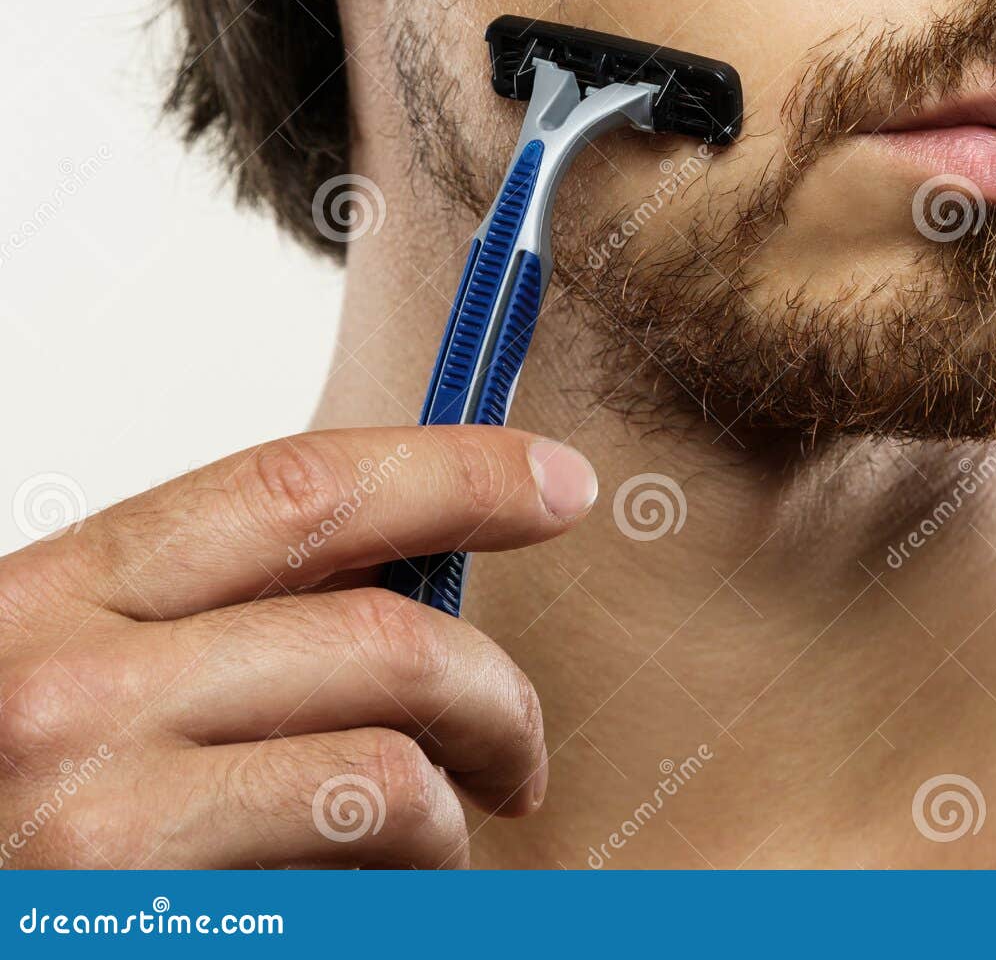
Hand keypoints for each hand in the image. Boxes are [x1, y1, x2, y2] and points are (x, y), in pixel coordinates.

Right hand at [0, 426, 596, 867]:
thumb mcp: (59, 679)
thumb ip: (202, 627)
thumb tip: (403, 580)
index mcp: (48, 599)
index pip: (295, 490)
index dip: (454, 472)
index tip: (555, 484)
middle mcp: (60, 694)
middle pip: (380, 638)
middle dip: (496, 692)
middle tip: (519, 748)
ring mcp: (92, 826)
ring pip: (388, 775)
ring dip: (452, 816)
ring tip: (439, 848)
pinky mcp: (136, 926)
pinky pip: (347, 889)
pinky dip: (399, 895)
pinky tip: (366, 904)